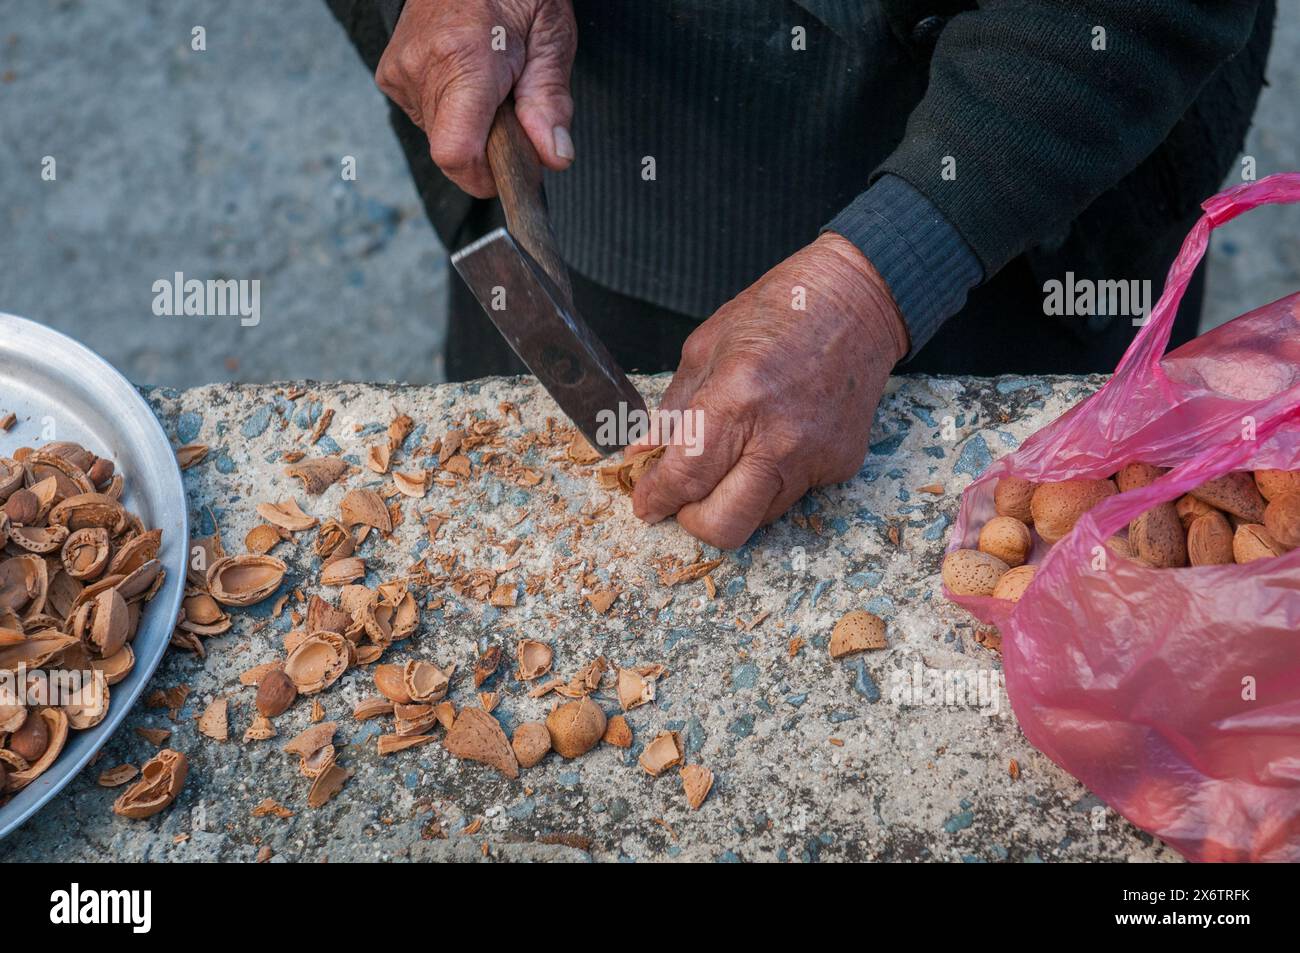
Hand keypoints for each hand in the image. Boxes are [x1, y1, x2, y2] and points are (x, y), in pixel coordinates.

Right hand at [376, 0, 576, 197]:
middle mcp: (422, 68)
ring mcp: (401, 73)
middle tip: (511, 104)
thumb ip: (550, 101)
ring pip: (441, 138)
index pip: (456, 154)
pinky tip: (465, 75)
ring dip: (472, 126)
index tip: (511, 168)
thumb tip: (553, 156)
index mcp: (463, 59)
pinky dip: (452, 110)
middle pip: (453, 152)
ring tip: (489, 80)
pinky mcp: (391, 75)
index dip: (485, 177)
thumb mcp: (551, 36)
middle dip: (489, 146)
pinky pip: (427, 117)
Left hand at [631, 233, 909, 548]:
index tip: (646, 503)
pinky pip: (792, 496)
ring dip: (731, 501)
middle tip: (683, 498)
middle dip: (692, 521)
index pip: (686, 478)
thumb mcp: (705, 349)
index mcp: (737, 399)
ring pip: (758, 517)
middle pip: (724, 526)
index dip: (656, 498)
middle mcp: (779, 438)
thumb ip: (673, 412)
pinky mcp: (841, 466)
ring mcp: (815, 457)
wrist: (859, 302)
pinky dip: (769, 481)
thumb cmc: (779, 313)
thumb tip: (642, 456)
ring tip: (730, 459)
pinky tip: (773, 440)